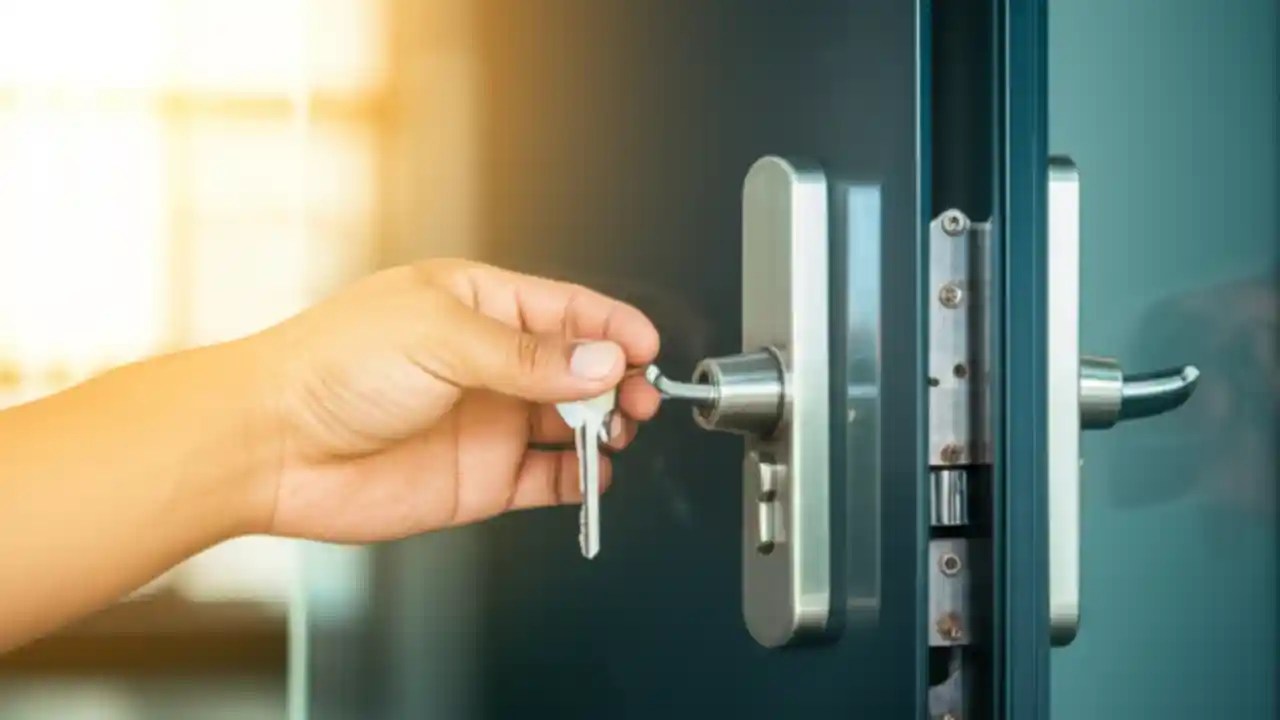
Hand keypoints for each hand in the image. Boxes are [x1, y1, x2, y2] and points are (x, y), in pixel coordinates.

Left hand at [251, 259, 660, 541]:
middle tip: (637, 398)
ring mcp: (486, 420)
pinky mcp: (479, 477)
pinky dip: (577, 477)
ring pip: (569, 422)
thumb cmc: (330, 367)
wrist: (271, 446)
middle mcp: (487, 363)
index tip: (645, 348)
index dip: (612, 326)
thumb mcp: (439, 336)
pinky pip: (546, 477)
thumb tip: (598, 361)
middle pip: (578, 367)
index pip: (567, 309)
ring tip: (611, 430)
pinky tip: (589, 472)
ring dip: (601, 426)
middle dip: (616, 380)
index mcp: (477, 305)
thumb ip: (526, 355)